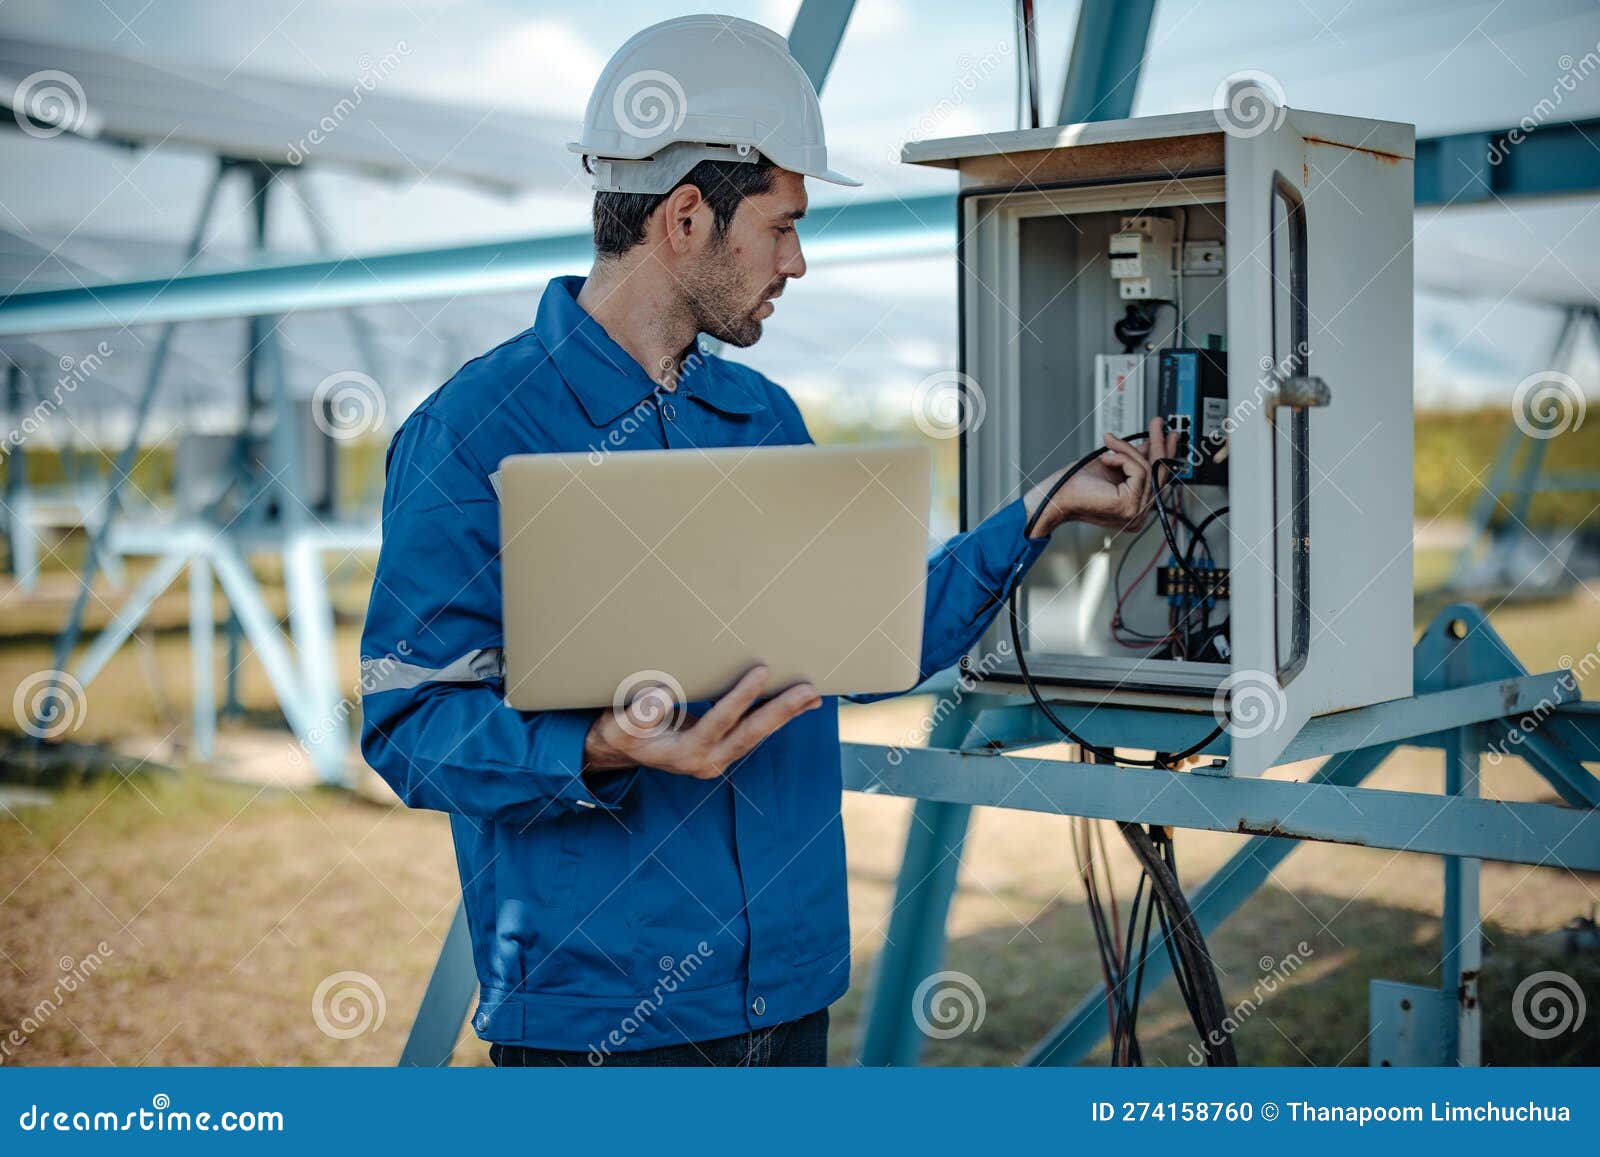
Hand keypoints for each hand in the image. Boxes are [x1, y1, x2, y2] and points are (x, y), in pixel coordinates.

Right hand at [582, 665, 821, 778]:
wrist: (619, 753)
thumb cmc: (619, 733)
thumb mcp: (619, 725)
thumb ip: (639, 714)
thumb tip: (663, 694)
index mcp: (683, 754)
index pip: (718, 722)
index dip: (740, 697)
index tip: (760, 672)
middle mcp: (706, 761)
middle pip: (750, 735)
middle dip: (780, 712)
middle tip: (808, 691)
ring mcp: (716, 759)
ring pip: (756, 736)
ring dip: (785, 715)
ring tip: (813, 696)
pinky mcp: (721, 751)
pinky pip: (752, 733)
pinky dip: (774, 717)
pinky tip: (796, 704)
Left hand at [1023, 417, 1178, 538]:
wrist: (1056, 495)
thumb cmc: (1076, 485)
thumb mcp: (1112, 465)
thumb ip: (1133, 458)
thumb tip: (1149, 443)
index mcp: (1135, 507)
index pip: (1158, 479)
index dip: (1164, 454)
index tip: (1166, 434)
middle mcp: (1139, 514)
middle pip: (1159, 474)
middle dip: (1159, 445)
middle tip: (1157, 424)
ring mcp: (1136, 513)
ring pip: (1147, 469)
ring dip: (1128, 450)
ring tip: (1110, 442)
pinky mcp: (1129, 506)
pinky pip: (1138, 471)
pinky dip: (1122, 458)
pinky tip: (1106, 457)